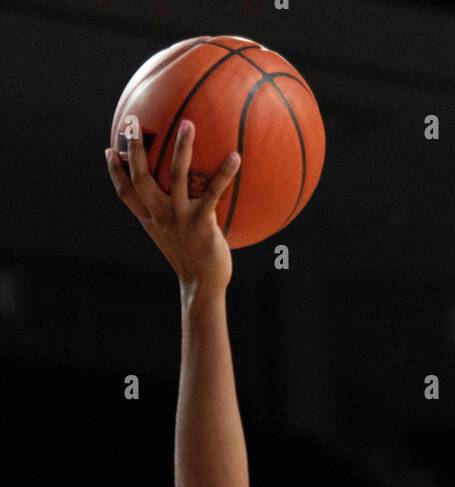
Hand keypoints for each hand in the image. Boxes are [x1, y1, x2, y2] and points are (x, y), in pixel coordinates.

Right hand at [105, 117, 239, 295]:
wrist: (202, 286)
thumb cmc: (192, 262)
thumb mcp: (174, 239)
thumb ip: (170, 219)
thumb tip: (182, 202)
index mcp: (151, 220)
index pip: (126, 193)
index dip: (114, 171)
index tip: (109, 149)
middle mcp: (161, 215)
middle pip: (141, 177)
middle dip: (135, 149)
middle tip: (133, 122)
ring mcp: (180, 218)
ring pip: (176, 175)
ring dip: (181, 148)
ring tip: (187, 124)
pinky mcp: (201, 222)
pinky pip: (212, 192)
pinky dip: (224, 174)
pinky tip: (235, 156)